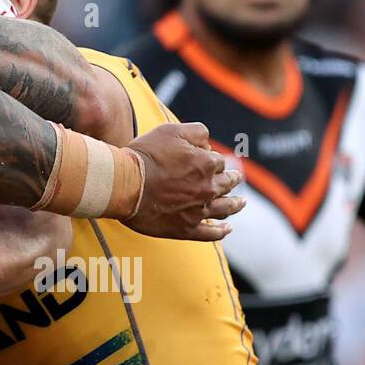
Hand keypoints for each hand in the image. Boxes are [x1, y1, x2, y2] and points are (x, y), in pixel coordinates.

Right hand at [122, 122, 243, 240]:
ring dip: (235, 205)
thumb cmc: (145, 156)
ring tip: (240, 203)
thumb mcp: (171, 130)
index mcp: (207, 164)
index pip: (218, 161)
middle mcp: (208, 189)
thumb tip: (209, 142)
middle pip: (227, 184)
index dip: (211, 158)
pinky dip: (220, 232)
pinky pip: (210, 234)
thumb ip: (196, 132)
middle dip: (232, 180)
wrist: (124, 183)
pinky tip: (226, 230)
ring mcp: (198, 211)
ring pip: (225, 209)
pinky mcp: (186, 229)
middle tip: (236, 178)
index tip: (203, 158)